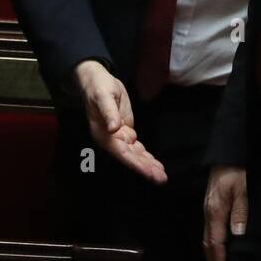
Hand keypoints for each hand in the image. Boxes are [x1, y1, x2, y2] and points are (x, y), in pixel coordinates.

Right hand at [73, 60, 164, 183]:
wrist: (98, 81)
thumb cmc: (99, 87)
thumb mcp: (104, 96)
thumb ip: (109, 112)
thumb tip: (113, 128)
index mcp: (104, 134)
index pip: (121, 153)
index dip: (135, 163)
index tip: (149, 172)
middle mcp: (111, 140)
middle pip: (130, 158)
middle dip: (145, 168)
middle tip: (161, 179)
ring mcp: (119, 138)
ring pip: (135, 155)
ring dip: (148, 165)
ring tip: (162, 176)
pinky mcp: (125, 133)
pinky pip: (137, 148)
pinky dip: (146, 156)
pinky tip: (156, 164)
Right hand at [203, 165, 247, 260]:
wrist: (227, 153)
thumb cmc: (236, 170)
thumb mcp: (242, 189)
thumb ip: (240, 211)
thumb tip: (238, 235)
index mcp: (215, 211)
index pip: (215, 244)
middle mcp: (208, 214)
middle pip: (208, 245)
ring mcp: (208, 211)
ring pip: (207, 240)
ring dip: (213, 257)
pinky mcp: (211, 207)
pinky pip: (211, 232)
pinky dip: (214, 246)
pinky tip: (221, 252)